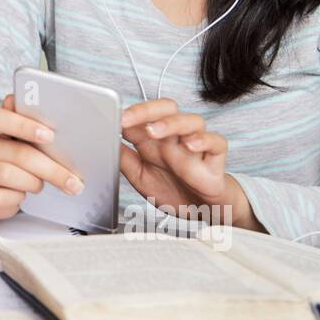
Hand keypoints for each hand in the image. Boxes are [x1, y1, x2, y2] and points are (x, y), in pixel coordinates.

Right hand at [0, 94, 83, 219]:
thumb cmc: (3, 158)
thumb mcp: (12, 139)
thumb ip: (24, 124)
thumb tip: (37, 105)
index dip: (23, 125)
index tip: (50, 136)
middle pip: (15, 152)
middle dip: (50, 168)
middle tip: (72, 180)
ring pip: (7, 174)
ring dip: (33, 182)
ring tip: (40, 185)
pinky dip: (17, 198)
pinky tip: (21, 195)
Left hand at [119, 98, 257, 228]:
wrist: (201, 210)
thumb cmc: (171, 188)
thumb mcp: (140, 177)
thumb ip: (124, 159)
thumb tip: (104, 142)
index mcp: (155, 138)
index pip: (142, 116)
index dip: (128, 114)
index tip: (111, 119)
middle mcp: (175, 136)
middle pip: (166, 108)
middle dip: (147, 110)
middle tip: (128, 119)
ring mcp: (196, 145)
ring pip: (191, 120)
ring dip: (171, 123)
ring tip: (154, 131)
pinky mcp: (215, 157)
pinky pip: (216, 141)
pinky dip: (203, 140)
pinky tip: (190, 145)